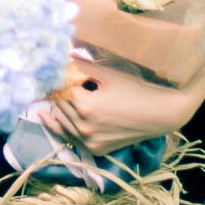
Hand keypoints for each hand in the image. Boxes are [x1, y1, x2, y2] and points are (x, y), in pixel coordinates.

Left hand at [41, 60, 204, 156]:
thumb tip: (60, 55)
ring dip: (53, 107)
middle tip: (42, 77)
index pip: (58, 88)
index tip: (43, 67)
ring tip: (42, 93)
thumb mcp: (108, 74)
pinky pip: (71, 137)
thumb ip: (80, 67)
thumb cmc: (137, 88)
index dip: (51, 76)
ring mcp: (90, 141)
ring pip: (61, 122)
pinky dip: (61, 126)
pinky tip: (49, 116)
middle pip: (57, 105)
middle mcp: (84, 127)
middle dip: (51, 90)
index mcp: (86, 106)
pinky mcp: (96, 149)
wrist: (161, 115)